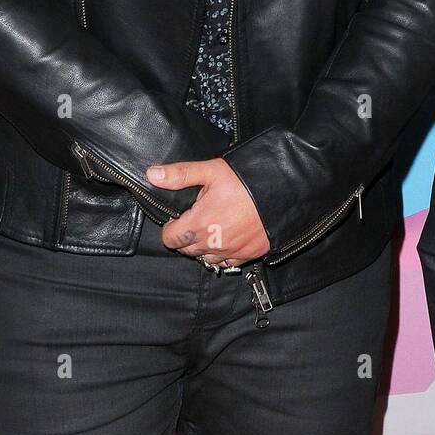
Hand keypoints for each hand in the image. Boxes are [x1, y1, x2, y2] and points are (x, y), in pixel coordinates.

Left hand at [146, 158, 269, 263]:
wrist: (282, 192)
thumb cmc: (246, 181)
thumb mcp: (211, 171)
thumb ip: (180, 175)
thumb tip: (152, 175)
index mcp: (199, 224)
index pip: (170, 238)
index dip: (170, 228)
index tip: (177, 218)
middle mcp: (212, 244)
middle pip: (186, 249)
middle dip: (186, 236)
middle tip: (197, 218)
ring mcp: (231, 252)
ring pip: (206, 258)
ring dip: (204, 247)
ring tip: (213, 227)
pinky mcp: (248, 255)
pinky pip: (228, 262)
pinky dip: (224, 253)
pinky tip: (229, 237)